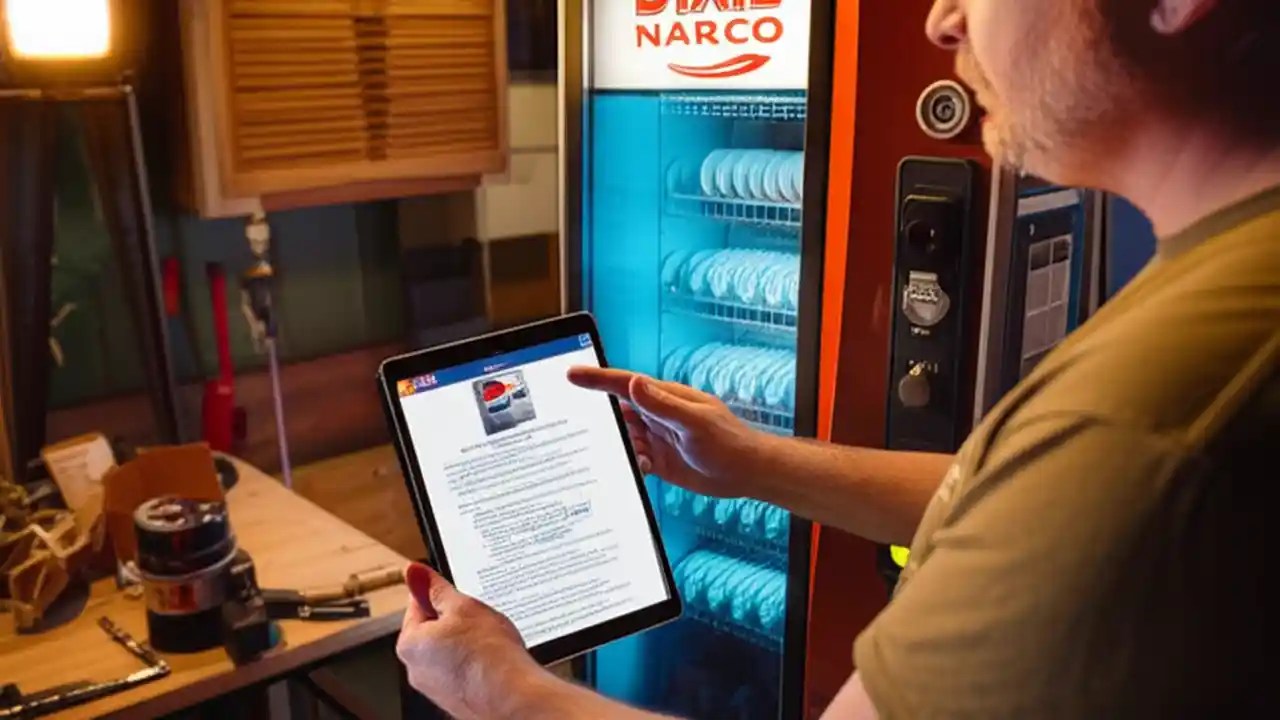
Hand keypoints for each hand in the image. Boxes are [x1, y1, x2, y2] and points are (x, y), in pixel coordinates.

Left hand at [396, 563, 541, 719]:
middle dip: (455, 620)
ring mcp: (437, 688)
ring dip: (467, 642)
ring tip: (490, 640)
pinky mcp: (457, 698)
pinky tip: (493, 659)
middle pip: (433, 630)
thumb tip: (415, 572)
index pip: (417, 604)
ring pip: (450, 651)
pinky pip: (463, 670)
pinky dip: (476, 662)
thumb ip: (435, 588)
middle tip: (478, 617)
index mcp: (410, 644)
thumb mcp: (462, 607)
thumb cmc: (488, 656)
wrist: (513, 698)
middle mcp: (417, 670)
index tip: (455, 589)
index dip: (440, 593)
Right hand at [567, 367, 764, 497]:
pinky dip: (630, 464)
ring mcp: (657, 437)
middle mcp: (657, 416)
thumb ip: (663, 405)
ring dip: (621, 448)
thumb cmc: (729, 442)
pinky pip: (633, 459)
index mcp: (665, 398)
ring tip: (638, 456)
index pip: (623, 384)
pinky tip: (640, 469)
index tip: (571, 374)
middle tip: (591, 431)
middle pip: (618, 413)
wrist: (747, 473)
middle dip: (604, 422)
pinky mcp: (660, 459)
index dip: (596, 380)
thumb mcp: (694, 422)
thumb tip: (635, 382)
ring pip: (624, 439)